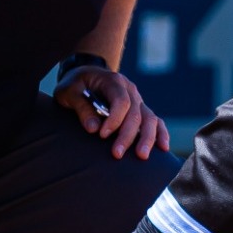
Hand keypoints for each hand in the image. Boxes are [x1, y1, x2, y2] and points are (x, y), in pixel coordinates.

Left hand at [54, 65, 169, 159]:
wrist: (87, 77)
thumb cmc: (76, 85)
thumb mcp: (69, 91)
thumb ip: (81, 107)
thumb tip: (93, 128)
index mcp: (113, 81)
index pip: (121, 101)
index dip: (115, 120)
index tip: (102, 135)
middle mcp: (130, 90)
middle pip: (136, 113)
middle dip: (128, 135)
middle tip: (117, 154)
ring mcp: (138, 100)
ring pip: (149, 119)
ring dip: (147, 138)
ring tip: (142, 156)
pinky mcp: (141, 110)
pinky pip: (155, 121)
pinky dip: (161, 134)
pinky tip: (163, 148)